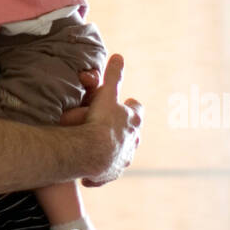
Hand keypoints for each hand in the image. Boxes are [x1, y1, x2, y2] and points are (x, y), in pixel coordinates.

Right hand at [56, 53, 142, 186]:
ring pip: (124, 155)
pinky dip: (101, 172)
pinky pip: (108, 174)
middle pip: (134, 135)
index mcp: (133, 121)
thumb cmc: (100, 120)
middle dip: (125, 131)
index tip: (125, 103)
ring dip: (115, 151)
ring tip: (101, 149)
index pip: (137, 111)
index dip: (131, 107)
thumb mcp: (106, 93)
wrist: (91, 150)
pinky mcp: (111, 174)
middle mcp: (132, 142)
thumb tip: (118, 56)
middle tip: (112, 127)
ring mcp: (123, 159)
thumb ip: (113, 75)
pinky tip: (91, 173)